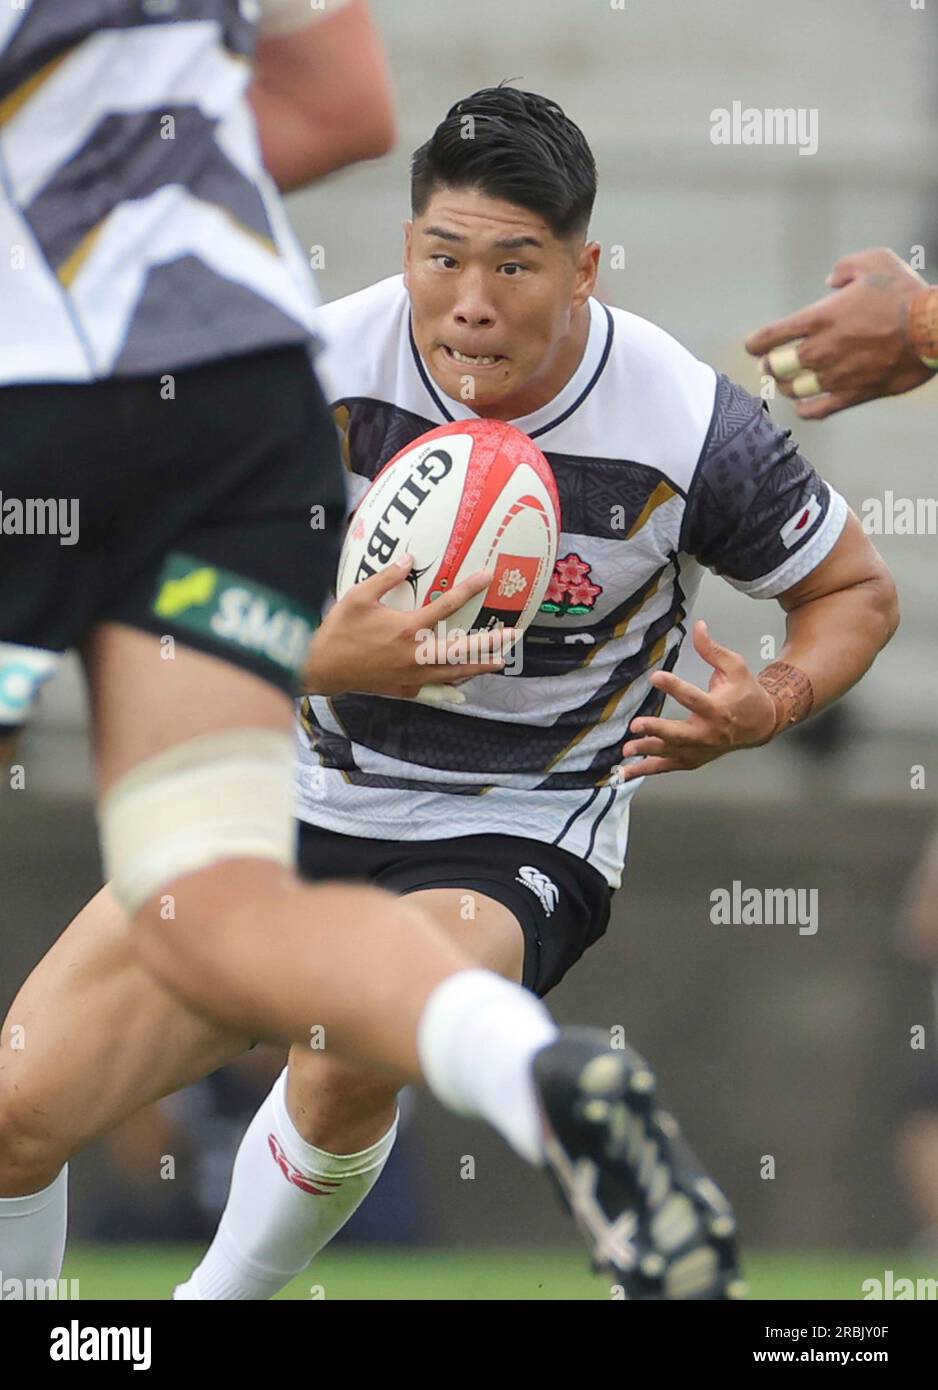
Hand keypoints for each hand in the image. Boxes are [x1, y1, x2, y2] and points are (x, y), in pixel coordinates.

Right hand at [302, 555, 516, 699]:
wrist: (322, 668)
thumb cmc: (339, 630)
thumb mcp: (359, 596)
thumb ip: (387, 577)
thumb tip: (410, 558)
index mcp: (407, 628)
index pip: (447, 605)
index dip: (470, 589)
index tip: (488, 577)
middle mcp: (416, 654)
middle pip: (462, 649)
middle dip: (490, 641)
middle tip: (513, 635)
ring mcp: (412, 674)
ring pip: (455, 672)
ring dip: (479, 665)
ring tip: (500, 661)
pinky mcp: (406, 689)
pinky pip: (438, 686)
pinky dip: (455, 683)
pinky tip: (467, 680)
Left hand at [615, 621, 775, 781]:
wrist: (760, 724)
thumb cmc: (746, 694)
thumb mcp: (735, 666)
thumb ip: (712, 649)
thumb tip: (698, 627)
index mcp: (719, 708)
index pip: (693, 698)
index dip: (674, 686)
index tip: (656, 676)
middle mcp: (709, 733)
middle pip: (680, 734)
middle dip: (657, 730)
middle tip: (637, 725)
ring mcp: (700, 749)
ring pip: (671, 753)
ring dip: (647, 752)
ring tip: (627, 750)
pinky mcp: (693, 759)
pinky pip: (668, 767)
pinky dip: (647, 770)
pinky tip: (626, 772)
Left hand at [745, 247, 933, 418]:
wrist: (932, 330)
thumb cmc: (905, 294)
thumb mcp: (874, 261)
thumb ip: (845, 268)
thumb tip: (830, 281)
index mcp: (820, 317)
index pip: (771, 336)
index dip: (756, 343)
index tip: (753, 346)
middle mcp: (821, 349)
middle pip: (776, 366)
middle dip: (769, 365)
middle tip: (769, 364)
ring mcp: (835, 375)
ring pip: (793, 389)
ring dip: (785, 386)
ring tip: (785, 382)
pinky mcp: (852, 394)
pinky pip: (818, 410)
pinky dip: (805, 409)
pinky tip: (803, 405)